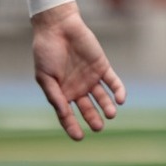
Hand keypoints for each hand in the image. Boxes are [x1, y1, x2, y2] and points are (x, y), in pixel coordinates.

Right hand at [30, 2, 125, 140]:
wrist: (58, 27)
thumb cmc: (46, 51)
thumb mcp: (45, 76)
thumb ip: (54, 95)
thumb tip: (63, 113)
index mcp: (62, 93)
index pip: (68, 115)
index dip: (72, 127)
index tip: (79, 137)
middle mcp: (77, 88)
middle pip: (88, 108)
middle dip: (93, 118)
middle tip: (99, 127)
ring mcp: (91, 78)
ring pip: (102, 97)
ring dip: (107, 106)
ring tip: (111, 115)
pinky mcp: (102, 66)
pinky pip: (113, 81)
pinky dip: (118, 90)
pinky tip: (120, 99)